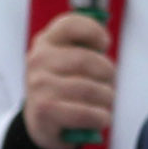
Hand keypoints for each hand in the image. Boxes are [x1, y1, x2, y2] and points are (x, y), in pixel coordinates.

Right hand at [20, 9, 115, 148]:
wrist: (41, 123)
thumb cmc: (64, 87)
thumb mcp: (68, 61)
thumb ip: (85, 48)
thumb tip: (103, 43)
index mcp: (46, 42)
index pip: (71, 25)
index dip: (95, 31)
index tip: (104, 44)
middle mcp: (38, 60)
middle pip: (87, 60)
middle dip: (108, 74)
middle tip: (108, 84)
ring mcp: (39, 85)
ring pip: (90, 89)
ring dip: (106, 98)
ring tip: (104, 102)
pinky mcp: (44, 111)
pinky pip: (85, 113)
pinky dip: (101, 117)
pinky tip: (100, 118)